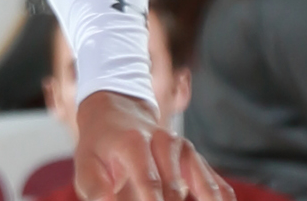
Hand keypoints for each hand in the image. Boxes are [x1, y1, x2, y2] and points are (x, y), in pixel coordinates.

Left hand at [75, 91, 231, 200]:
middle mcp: (166, 143)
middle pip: (174, 191)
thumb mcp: (86, 162)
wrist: (118, 114)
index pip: (149, 182)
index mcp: (135, 142)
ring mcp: (187, 151)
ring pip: (206, 190)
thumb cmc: (100, 146)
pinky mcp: (199, 162)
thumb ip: (95, 187)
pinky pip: (220, 188)